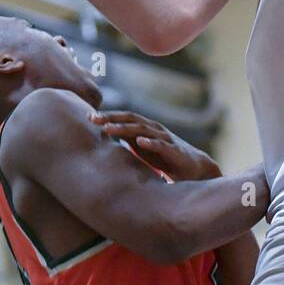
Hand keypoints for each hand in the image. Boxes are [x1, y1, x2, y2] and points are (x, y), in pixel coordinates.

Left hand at [91, 110, 220, 181]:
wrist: (194, 168)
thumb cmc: (165, 158)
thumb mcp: (142, 149)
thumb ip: (127, 141)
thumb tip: (104, 140)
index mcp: (145, 128)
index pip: (124, 118)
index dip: (107, 116)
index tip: (89, 117)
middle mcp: (154, 129)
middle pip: (130, 119)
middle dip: (111, 118)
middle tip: (93, 119)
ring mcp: (165, 138)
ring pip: (142, 130)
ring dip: (125, 128)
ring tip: (109, 129)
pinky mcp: (174, 150)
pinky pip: (161, 145)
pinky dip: (150, 142)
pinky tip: (140, 142)